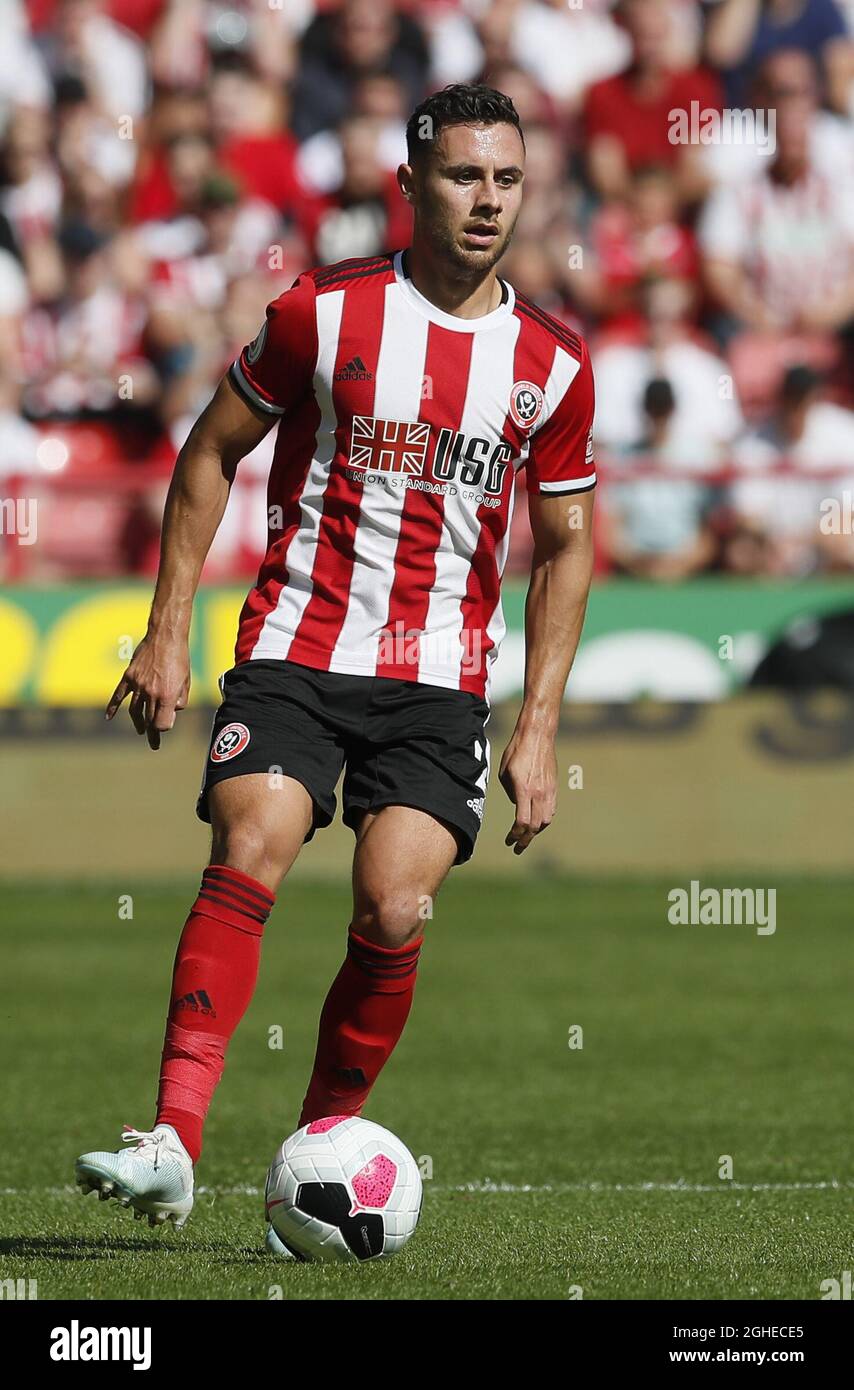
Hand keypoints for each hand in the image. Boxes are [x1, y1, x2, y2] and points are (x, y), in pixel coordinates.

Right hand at [106, 631, 190, 749]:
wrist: (166, 636)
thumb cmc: (180, 658)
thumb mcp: (187, 681)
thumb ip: (181, 700)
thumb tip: (174, 711)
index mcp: (167, 696)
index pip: (161, 724)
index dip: (164, 727)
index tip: (166, 725)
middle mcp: (151, 693)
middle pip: (149, 720)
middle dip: (152, 733)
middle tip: (154, 744)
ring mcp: (138, 685)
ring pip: (134, 711)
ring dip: (138, 723)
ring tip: (142, 731)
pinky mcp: (129, 677)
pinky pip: (118, 695)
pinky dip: (112, 707)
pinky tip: (108, 717)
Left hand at [498, 728, 556, 854]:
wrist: (537, 736)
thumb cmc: (516, 751)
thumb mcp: (504, 773)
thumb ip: (511, 793)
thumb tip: (518, 804)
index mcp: (524, 790)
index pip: (522, 822)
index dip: (515, 835)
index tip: (509, 840)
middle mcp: (539, 793)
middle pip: (535, 826)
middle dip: (525, 839)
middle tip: (517, 848)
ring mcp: (549, 790)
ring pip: (546, 820)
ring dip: (536, 831)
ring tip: (526, 836)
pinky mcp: (554, 786)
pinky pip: (551, 809)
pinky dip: (544, 820)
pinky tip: (537, 822)